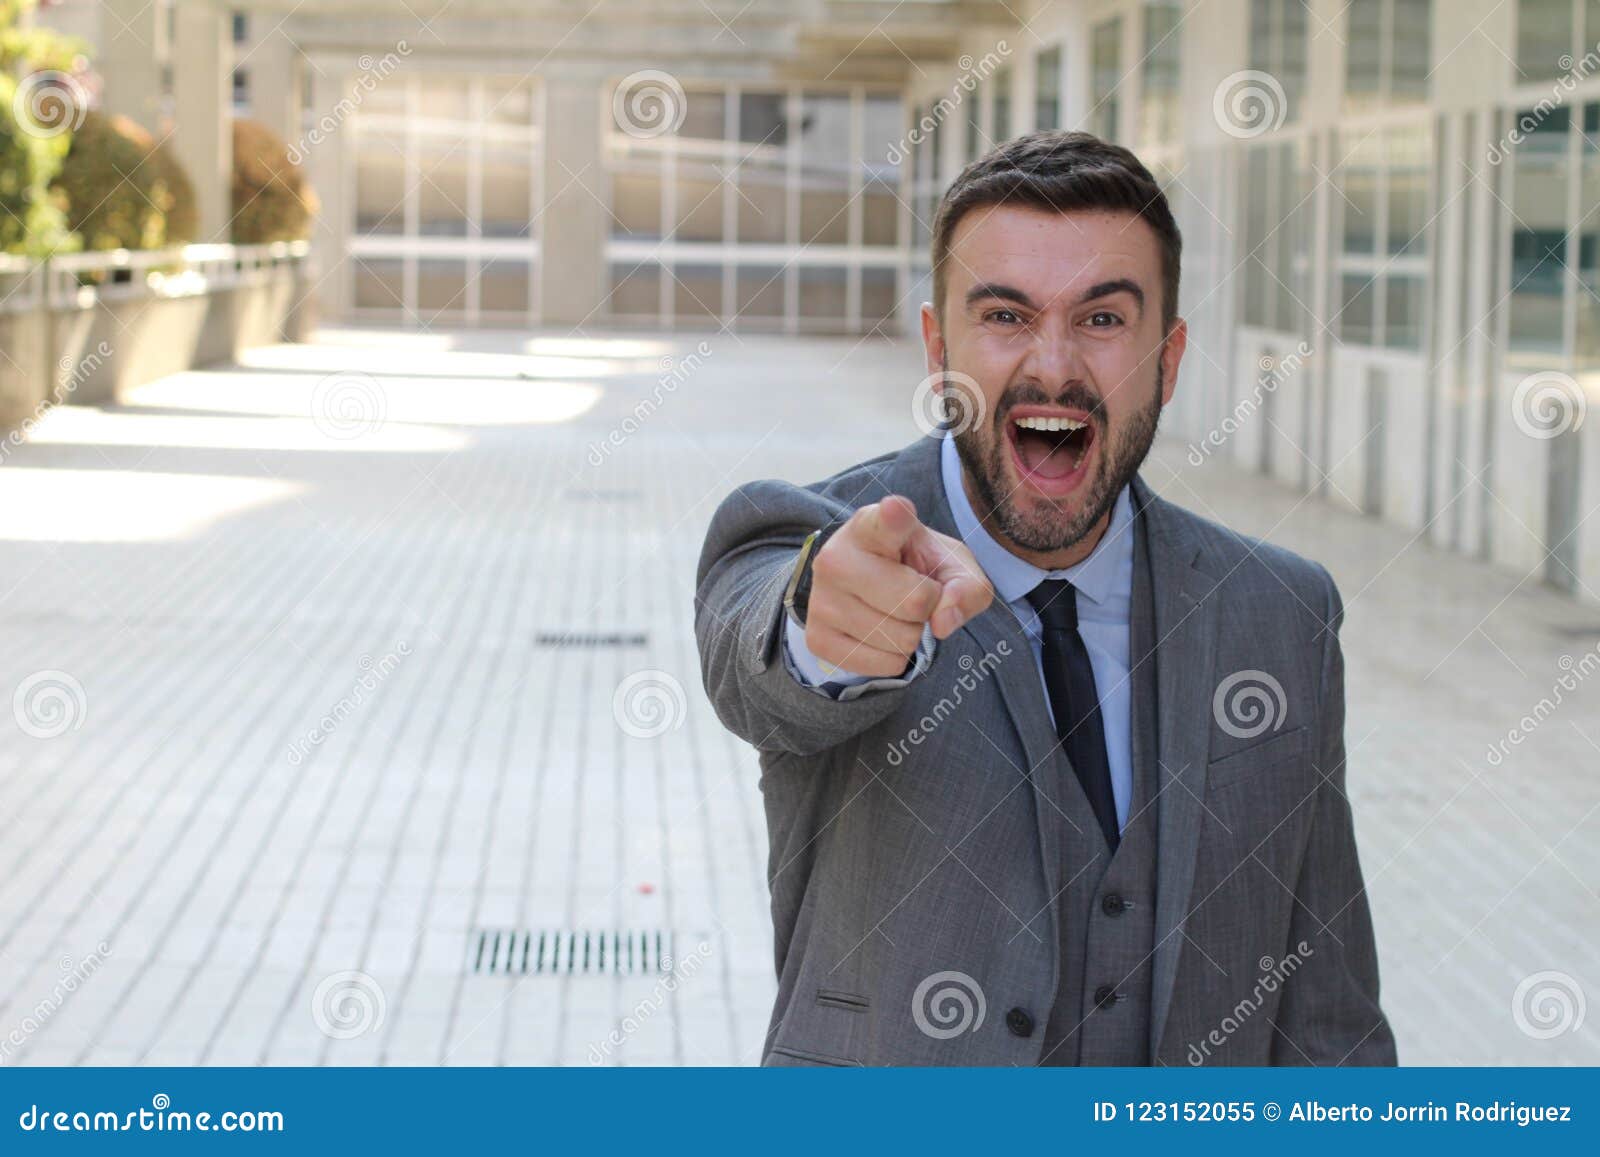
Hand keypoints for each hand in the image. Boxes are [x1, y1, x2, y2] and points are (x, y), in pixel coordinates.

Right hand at [803, 495, 993, 677]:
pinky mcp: (817, 638)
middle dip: (927, 606)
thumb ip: (967, 586)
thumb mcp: (952, 565)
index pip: (885, 522)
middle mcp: (836, 558)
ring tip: (893, 610)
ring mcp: (821, 599)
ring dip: (911, 634)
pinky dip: (896, 657)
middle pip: (914, 602)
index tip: (895, 508)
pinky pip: (885, 665)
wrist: (865, 585)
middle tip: (912, 591)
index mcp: (871, 526)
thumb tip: (943, 622)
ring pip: (900, 639)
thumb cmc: (915, 566)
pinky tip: (880, 632)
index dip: (894, 517)